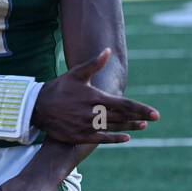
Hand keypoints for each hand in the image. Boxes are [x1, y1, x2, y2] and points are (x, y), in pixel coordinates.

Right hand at [31, 48, 158, 143]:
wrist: (36, 108)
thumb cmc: (58, 89)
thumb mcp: (75, 75)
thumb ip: (94, 64)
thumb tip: (107, 51)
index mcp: (94, 97)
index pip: (124, 105)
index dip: (141, 109)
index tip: (155, 113)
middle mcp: (92, 113)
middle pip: (122, 117)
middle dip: (139, 118)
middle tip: (154, 118)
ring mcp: (86, 126)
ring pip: (114, 127)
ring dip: (130, 127)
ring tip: (143, 126)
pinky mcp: (80, 136)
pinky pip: (101, 139)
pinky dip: (115, 139)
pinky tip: (126, 138)